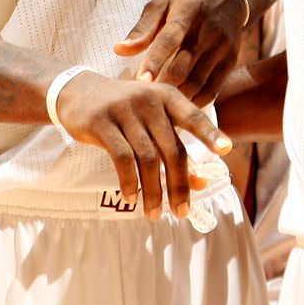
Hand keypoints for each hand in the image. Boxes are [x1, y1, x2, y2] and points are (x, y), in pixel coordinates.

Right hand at [53, 70, 231, 219]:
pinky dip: (128, 181)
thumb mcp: (151, 122)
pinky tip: (130, 197)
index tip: (226, 150)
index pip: (193, 117)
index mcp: (167, 97)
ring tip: (154, 213)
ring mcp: (124, 110)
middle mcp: (149, 101)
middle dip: (179, 185)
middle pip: (171, 149)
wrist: (77, 91)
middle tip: (183, 211)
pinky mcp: (101, 122)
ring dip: (152, 191)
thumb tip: (202, 183)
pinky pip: (121, 158)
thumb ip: (174, 147)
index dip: (210, 133)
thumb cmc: (123, 110)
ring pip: (147, 158)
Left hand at [114, 0, 245, 104]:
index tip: (141, 81)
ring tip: (158, 104)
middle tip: (144, 98)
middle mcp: (207, 31)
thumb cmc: (185, 0)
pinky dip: (194, 100)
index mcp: (186, 12)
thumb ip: (142, 29)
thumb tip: (118, 50)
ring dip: (176, 96)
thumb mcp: (162, 4)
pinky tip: (179, 103)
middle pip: (182, 67)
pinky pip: (212, 89)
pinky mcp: (230, 60)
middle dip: (162, 85)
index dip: (155, 61)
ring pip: (196, 82)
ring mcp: (221, 47)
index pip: (169, 39)